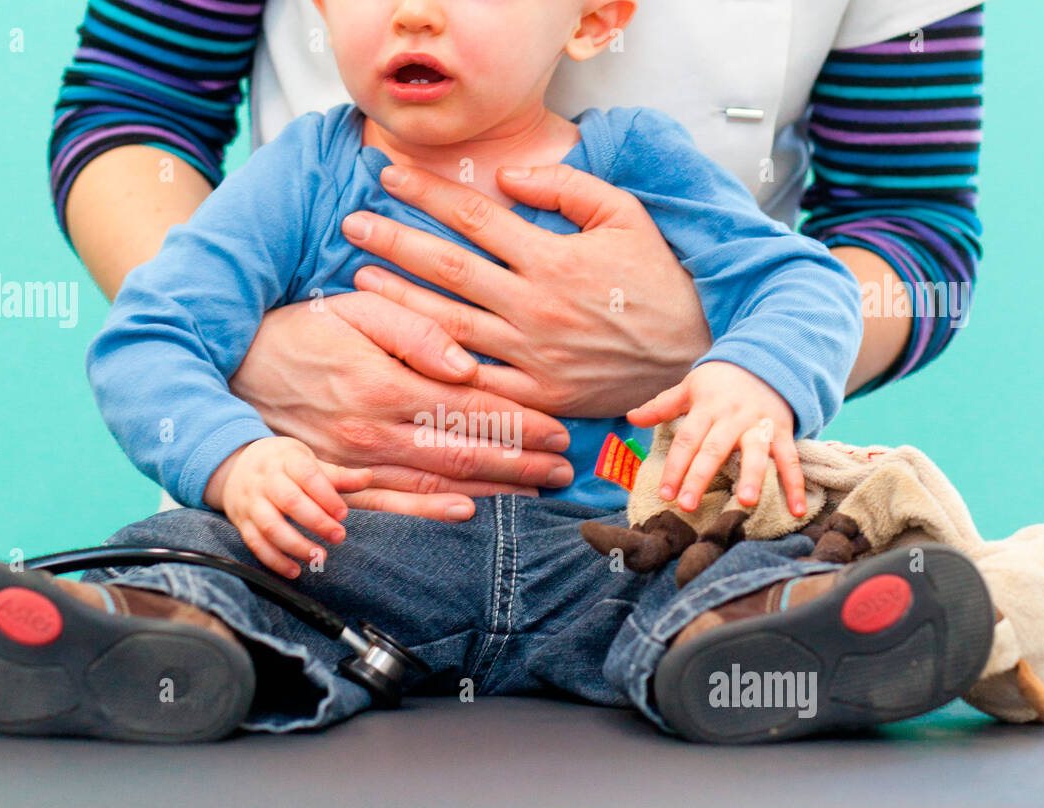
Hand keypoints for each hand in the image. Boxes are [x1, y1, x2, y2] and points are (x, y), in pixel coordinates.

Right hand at [207, 437, 373, 578]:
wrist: (236, 467)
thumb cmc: (282, 465)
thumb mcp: (307, 460)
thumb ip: (337, 474)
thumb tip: (368, 477)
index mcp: (285, 460)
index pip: (307, 475)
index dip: (326, 495)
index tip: (343, 514)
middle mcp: (265, 481)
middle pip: (289, 501)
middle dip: (316, 521)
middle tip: (339, 536)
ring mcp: (251, 503)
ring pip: (271, 526)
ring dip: (296, 545)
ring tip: (320, 557)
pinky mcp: (242, 523)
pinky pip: (255, 544)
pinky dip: (274, 560)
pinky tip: (295, 571)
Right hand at [229, 296, 574, 522]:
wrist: (232, 374)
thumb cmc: (302, 331)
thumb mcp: (356, 308)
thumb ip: (415, 333)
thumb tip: (466, 366)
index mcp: (387, 385)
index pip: (472, 410)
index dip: (522, 422)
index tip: (560, 428)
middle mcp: (375, 432)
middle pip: (466, 454)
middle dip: (523, 461)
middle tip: (565, 466)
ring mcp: (357, 464)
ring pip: (439, 484)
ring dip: (493, 489)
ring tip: (538, 489)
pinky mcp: (340, 482)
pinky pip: (395, 505)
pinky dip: (435, 511)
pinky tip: (469, 512)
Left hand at [339, 163, 710, 417]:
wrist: (692, 354)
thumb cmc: (658, 280)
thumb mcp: (625, 216)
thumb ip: (566, 187)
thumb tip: (506, 175)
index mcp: (554, 258)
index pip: (476, 217)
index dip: (427, 194)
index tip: (388, 176)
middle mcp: (535, 306)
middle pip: (449, 269)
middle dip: (394, 242)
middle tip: (351, 225)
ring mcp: (533, 355)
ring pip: (450, 325)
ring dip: (400, 302)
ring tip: (360, 281)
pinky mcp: (538, 395)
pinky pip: (477, 382)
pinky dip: (437, 367)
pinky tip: (402, 351)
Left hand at [627, 361, 806, 517]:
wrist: (767, 360)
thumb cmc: (722, 381)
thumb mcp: (691, 386)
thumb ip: (663, 405)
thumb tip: (631, 417)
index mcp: (707, 408)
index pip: (686, 439)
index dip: (675, 466)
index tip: (666, 493)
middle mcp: (733, 417)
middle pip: (714, 449)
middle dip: (700, 477)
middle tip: (687, 505)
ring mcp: (760, 424)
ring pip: (755, 452)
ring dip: (752, 477)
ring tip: (745, 502)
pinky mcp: (783, 431)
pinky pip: (790, 460)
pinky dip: (796, 484)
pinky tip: (797, 509)